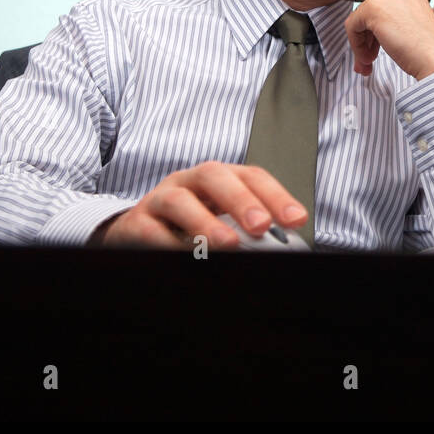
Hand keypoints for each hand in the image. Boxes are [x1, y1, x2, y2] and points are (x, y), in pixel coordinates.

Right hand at [90, 162, 306, 248]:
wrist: (136, 231)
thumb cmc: (188, 225)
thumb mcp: (221, 221)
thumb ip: (249, 229)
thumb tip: (283, 246)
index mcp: (218, 179)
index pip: (251, 177)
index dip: (275, 195)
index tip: (296, 220)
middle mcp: (190, 182)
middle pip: (215, 177)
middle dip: (241, 200)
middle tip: (261, 226)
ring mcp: (160, 199)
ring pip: (179, 201)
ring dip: (204, 222)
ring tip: (226, 244)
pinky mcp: (136, 223)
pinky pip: (150, 231)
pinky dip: (168, 245)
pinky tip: (184, 257)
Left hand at [346, 0, 433, 79]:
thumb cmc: (427, 47)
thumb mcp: (408, 22)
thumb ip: (388, 18)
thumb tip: (362, 29)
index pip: (379, 5)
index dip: (376, 30)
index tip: (379, 49)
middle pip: (366, 12)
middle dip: (367, 38)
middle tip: (370, 60)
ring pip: (357, 20)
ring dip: (361, 44)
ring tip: (369, 63)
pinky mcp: (372, 7)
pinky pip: (351, 27)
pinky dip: (356, 46)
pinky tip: (369, 59)